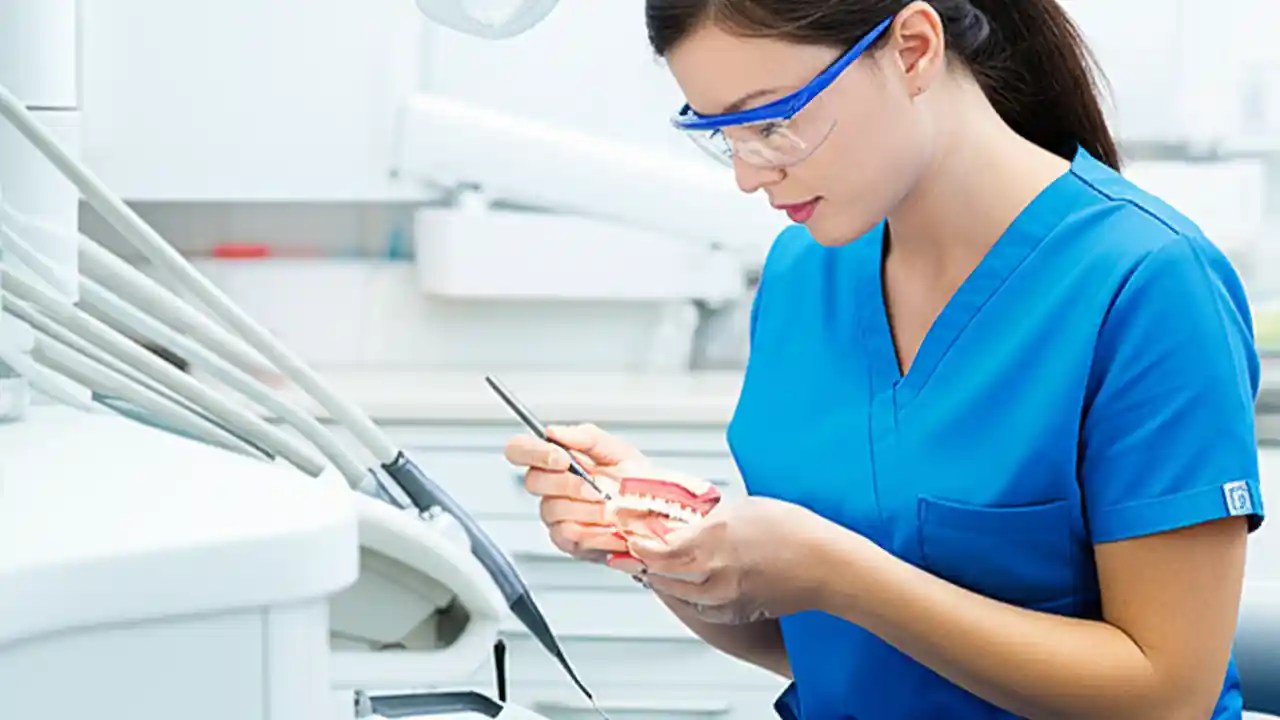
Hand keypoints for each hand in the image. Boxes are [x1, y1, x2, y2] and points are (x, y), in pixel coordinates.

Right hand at [504, 423, 653, 563]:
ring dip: (587, 509)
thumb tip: (555, 431)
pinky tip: (612, 528)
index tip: (561, 458)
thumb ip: (586, 437)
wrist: (655, 515)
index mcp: (557, 459)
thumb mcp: (617, 450)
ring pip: (553, 510)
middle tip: (597, 487)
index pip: (520, 450)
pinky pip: (569, 535)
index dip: (534, 453)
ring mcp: (555, 515)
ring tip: (612, 508)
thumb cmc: (634, 480)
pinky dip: (595, 531)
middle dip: (569, 483)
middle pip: (533, 481)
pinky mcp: (566, 541)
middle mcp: (550, 487)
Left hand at [629, 496, 839, 623]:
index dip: (638, 545)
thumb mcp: (744, 508)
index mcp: (711, 540)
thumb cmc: (795, 533)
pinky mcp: (733, 611)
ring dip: (661, 579)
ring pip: (676, 591)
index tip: (629, 538)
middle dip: (641, 563)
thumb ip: (710, 517)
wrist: (825, 566)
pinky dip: (685, 593)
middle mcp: (712, 572)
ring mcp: (722, 596)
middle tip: (628, 556)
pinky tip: (686, 583)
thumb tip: (691, 521)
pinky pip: (698, 605)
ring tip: (652, 567)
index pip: (657, 548)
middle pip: (660, 573)